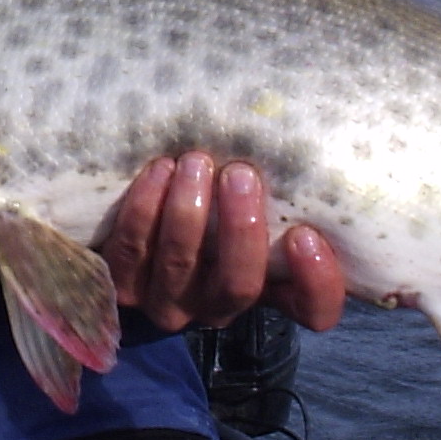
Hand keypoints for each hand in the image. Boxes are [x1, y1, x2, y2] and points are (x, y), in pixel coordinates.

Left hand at [102, 152, 344, 332]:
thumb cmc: (219, 188)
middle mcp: (220, 305)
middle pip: (238, 285)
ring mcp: (168, 302)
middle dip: (240, 229)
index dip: (316, 282)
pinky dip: (145, 209)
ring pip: (180, 265)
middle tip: (240, 175)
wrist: (144, 204)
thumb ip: (287, 182)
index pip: (313, 309)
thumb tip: (318, 130)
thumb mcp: (260, 192)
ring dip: (188, 212)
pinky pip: (131, 251)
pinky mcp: (122, 285)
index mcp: (270, 289)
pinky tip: (159, 170)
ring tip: (195, 162)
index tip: (306, 234)